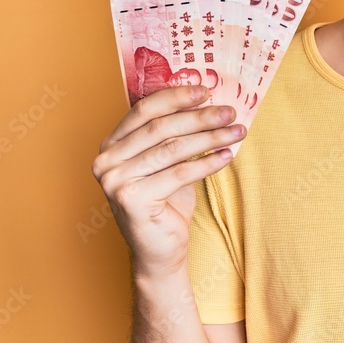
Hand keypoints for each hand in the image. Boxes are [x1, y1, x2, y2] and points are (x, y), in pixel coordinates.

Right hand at [91, 86, 244, 276]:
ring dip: (210, 138)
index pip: (145, 110)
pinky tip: (227, 156)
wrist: (160, 251)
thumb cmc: (166, 203)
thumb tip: (208, 100)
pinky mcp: (131, 200)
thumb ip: (175, 134)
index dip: (176, 97)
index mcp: (112, 144)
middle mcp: (107, 160)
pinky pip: (179, 173)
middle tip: (230, 112)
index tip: (206, 91)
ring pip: (172, 149)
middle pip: (161, 128)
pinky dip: (207, 163)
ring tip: (237, 132)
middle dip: (200, 117)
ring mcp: (115, 181)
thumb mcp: (168, 162)